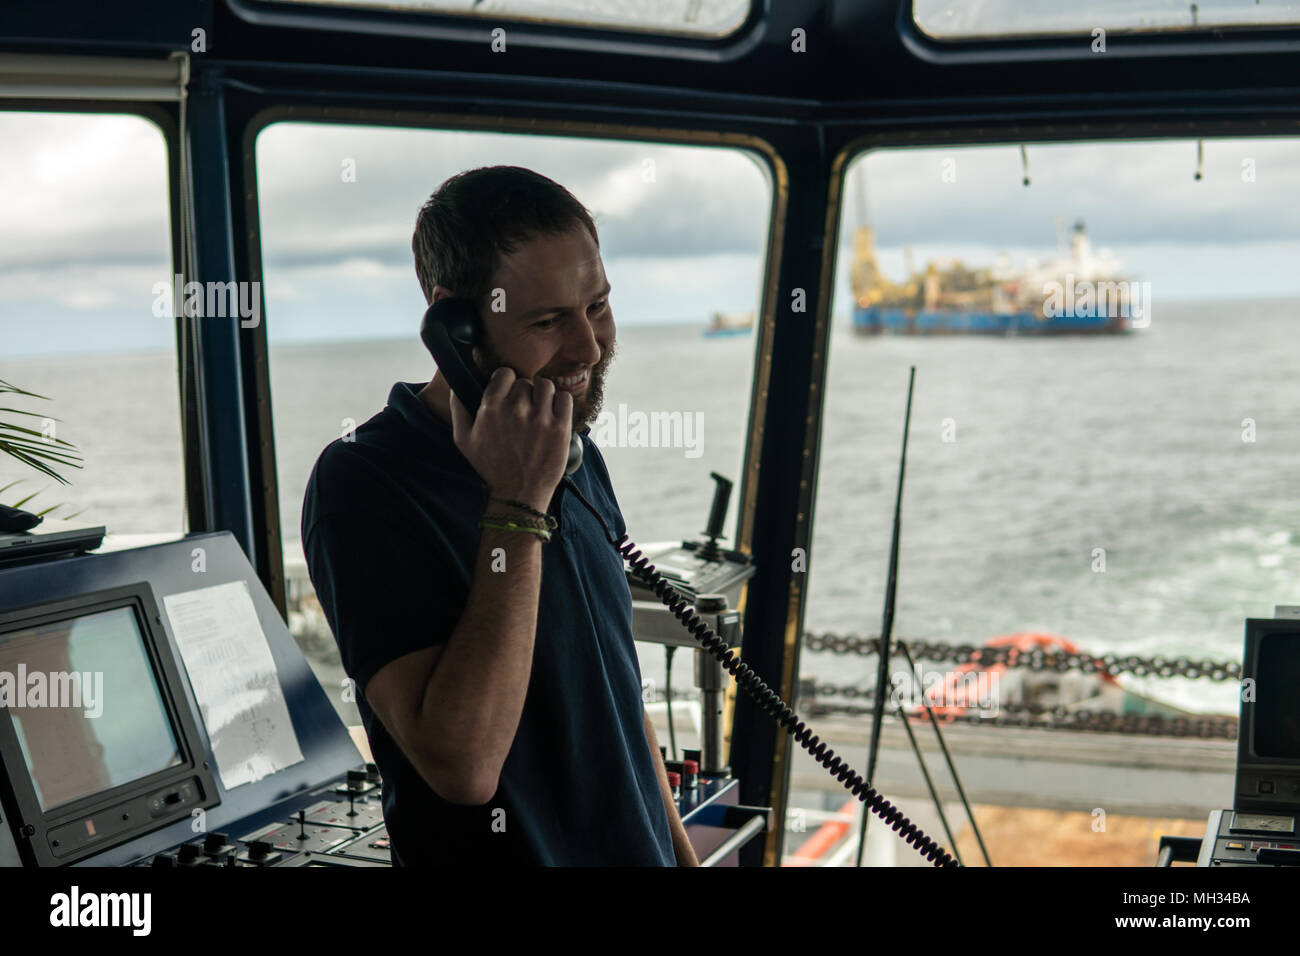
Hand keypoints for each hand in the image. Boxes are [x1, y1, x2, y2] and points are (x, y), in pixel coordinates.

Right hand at [448, 366, 572, 511]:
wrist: (518, 493)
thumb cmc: (491, 467)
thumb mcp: (464, 441)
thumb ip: (458, 410)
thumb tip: (455, 387)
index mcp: (491, 409)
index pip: (505, 374)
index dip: (508, 382)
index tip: (510, 393)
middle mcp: (515, 410)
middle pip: (526, 382)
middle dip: (525, 393)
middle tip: (525, 410)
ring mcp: (539, 419)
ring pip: (546, 386)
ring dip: (543, 395)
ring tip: (540, 410)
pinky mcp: (560, 428)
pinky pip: (564, 398)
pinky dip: (561, 402)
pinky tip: (554, 414)